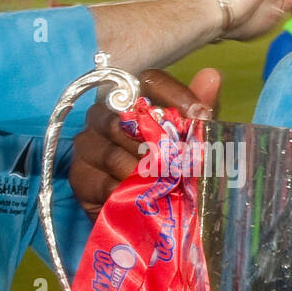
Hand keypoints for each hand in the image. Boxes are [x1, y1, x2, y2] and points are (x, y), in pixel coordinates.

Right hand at [69, 67, 220, 218]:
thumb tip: (212, 76)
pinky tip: (143, 199)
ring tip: (165, 184)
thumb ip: (198, 109)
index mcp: (131, 99)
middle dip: (158, 143)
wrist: (142, 214)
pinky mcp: (79, 177)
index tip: (200, 116)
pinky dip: (126, 193)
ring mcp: (87, 145)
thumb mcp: (188, 141)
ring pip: (112, 153)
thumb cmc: (167, 169)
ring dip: (143, 173)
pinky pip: (102, 183)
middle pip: (125, 119)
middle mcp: (102, 115)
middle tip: (183, 161)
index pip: (149, 81)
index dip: (177, 95)